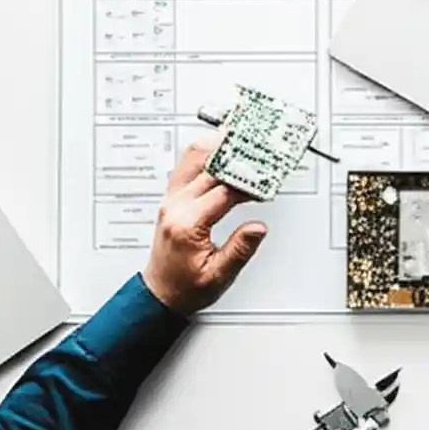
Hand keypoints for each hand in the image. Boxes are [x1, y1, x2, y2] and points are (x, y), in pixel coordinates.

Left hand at [142, 131, 267, 315]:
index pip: (223, 192)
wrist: (160, 293)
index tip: (267, 176)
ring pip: (193, 157)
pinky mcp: (172, 198)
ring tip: (240, 136)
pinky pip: (187, 165)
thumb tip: (257, 228)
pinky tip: (221, 148)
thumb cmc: (185, 287)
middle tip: (259, 146)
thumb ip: (239, 250)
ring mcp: (171, 199)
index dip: (248, 183)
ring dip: (217, 145)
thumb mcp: (218, 276)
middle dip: (238, 156)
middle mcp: (175, 207)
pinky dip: (206, 152)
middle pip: (208, 167)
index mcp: (187, 225)